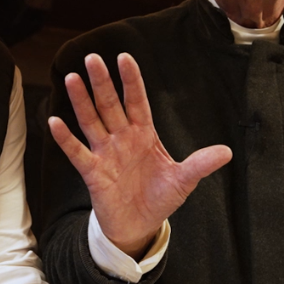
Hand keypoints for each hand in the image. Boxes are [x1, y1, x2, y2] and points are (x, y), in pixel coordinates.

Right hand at [49, 53, 231, 257]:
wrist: (139, 226)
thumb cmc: (159, 198)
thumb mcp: (183, 181)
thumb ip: (200, 164)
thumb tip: (227, 152)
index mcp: (144, 134)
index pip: (136, 101)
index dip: (131, 80)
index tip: (124, 57)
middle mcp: (122, 138)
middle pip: (110, 105)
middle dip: (102, 82)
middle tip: (92, 58)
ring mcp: (105, 153)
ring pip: (91, 121)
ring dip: (81, 101)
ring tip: (72, 78)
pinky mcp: (93, 173)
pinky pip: (77, 152)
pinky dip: (66, 138)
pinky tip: (55, 121)